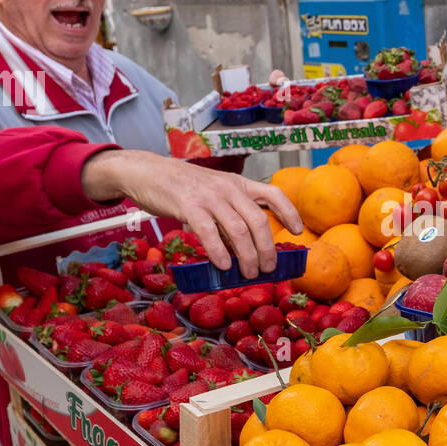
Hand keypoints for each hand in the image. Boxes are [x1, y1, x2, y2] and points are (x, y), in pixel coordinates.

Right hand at [81, 149, 301, 277]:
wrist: (149, 171)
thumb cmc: (183, 188)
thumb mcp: (214, 192)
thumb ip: (230, 214)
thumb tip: (244, 248)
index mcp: (238, 183)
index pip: (274, 194)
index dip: (289, 212)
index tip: (297, 232)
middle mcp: (229, 188)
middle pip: (259, 221)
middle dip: (267, 249)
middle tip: (268, 269)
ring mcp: (210, 196)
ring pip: (239, 230)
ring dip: (247, 257)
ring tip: (248, 273)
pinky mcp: (189, 206)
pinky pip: (210, 232)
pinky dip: (219, 252)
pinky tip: (222, 265)